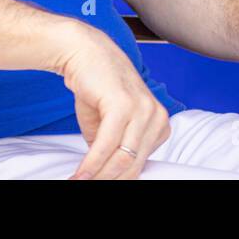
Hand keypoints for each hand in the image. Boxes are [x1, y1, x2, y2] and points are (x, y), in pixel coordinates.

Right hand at [56, 24, 171, 178]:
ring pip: (124, 159)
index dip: (120, 179)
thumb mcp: (108, 125)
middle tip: (86, 185)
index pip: (142, 164)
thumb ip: (113, 149)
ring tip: (79, 181)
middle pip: (134, 165)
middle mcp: (157, 116)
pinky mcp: (124, 104)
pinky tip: (80, 173)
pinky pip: (108, 144)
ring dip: (99, 176)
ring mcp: (143, 109)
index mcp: (159, 123)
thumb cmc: (97, 87)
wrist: (84, 52)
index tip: (100, 184)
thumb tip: (105, 176)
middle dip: (108, 181)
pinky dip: (92, 163)